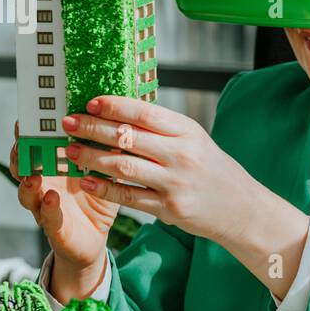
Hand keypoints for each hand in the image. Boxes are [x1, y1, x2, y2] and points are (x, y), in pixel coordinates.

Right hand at [8, 121, 116, 297]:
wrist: (95, 238)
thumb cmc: (97, 198)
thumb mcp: (103, 170)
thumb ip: (104, 148)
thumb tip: (119, 118)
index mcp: (53, 164)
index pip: (36, 143)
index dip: (29, 129)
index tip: (29, 113)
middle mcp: (43, 182)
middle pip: (22, 164)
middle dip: (20, 151)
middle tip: (22, 138)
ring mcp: (43, 204)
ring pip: (27, 191)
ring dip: (28, 180)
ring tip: (33, 172)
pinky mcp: (54, 226)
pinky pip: (47, 216)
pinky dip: (47, 207)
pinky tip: (51, 197)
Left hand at [63, 96, 309, 296]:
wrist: (242, 209)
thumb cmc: (213, 170)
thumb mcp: (195, 141)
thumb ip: (163, 129)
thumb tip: (120, 112)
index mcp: (188, 132)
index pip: (145, 113)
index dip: (114, 106)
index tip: (89, 102)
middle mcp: (183, 155)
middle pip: (129, 138)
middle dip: (93, 128)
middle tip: (67, 122)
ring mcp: (176, 183)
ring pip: (124, 166)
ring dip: (92, 157)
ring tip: (71, 150)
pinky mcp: (170, 208)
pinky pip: (130, 197)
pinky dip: (105, 188)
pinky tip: (87, 181)